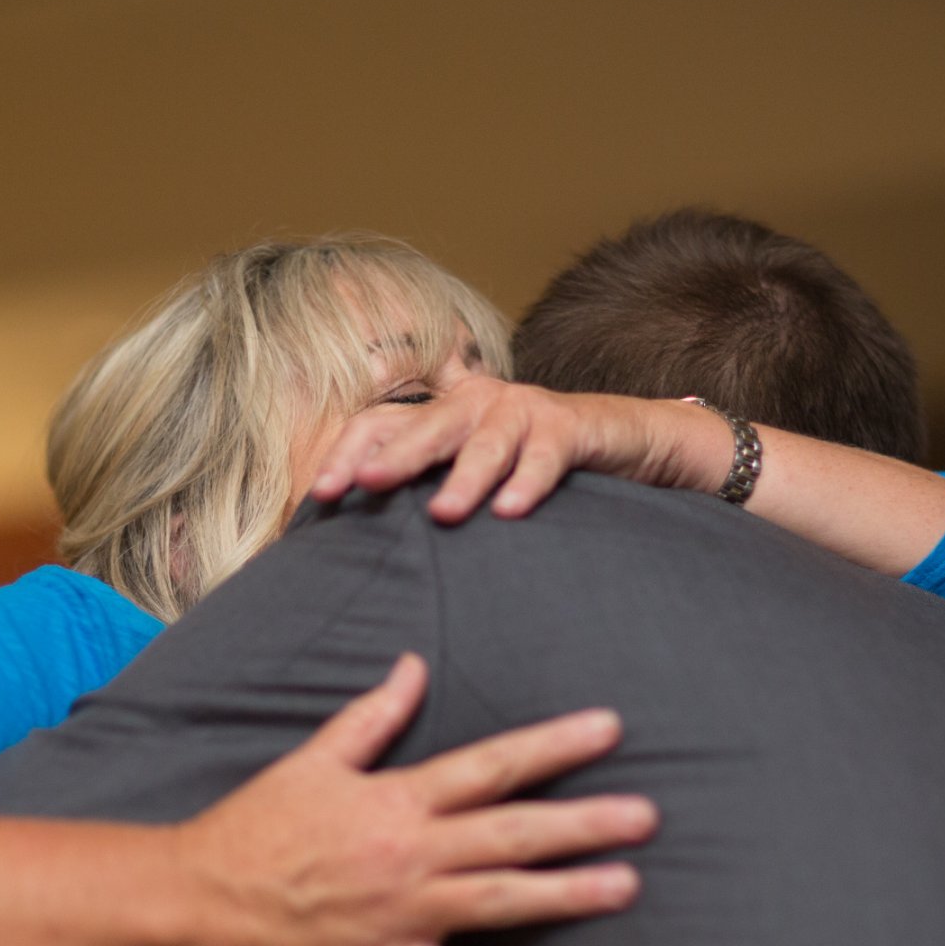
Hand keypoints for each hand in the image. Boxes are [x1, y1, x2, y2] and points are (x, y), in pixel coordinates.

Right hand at [172, 653, 654, 945]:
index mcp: (396, 799)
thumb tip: (414, 666)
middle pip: (512, 833)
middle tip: (647, 816)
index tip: (609, 729)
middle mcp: (410, 854)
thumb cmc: (254, 828)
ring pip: (499, 902)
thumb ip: (371, 717)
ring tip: (625, 887)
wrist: (200, 903)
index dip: (553, 746)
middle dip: (585, 823)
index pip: (490, 766)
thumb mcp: (312, 760)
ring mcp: (401, 914)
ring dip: (566, 895)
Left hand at [307, 369, 728, 523]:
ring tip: (443, 514)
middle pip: (425, 427)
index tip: (323, 495)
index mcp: (442, 413)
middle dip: (394, 458)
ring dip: (463, 478)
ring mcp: (522, 411)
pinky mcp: (569, 428)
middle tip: (365, 486)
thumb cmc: (532, 464)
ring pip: (484, 443)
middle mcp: (476, 403)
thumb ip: (427, 488)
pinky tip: (511, 512)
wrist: (622, 439)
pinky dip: (527, 484)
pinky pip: (544, 458)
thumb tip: (361, 542)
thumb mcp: (472, 473)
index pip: (380, 423)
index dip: (348, 454)